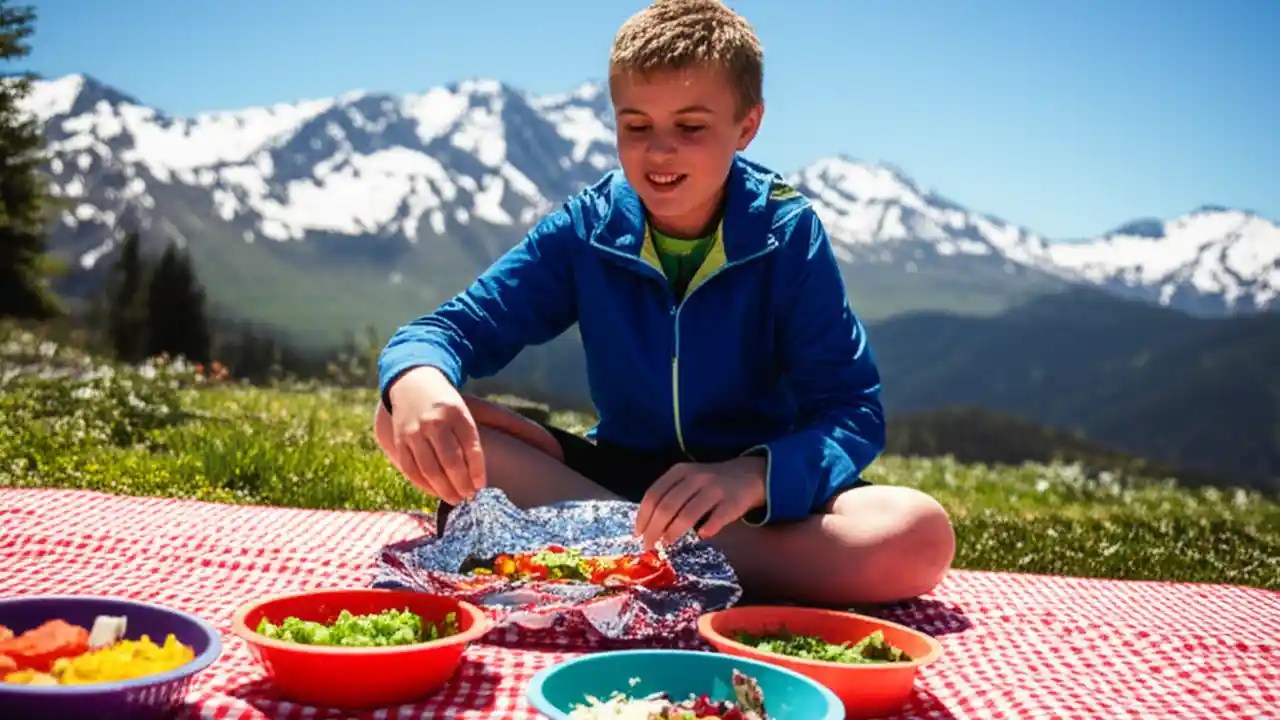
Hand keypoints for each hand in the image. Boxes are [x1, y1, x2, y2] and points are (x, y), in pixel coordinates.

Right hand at [386, 366, 485, 504]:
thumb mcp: (464, 413)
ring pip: (430, 470)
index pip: (471, 447)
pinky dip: (424, 486)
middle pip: (450, 461)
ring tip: (456, 499)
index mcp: (455, 413)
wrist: (412, 385)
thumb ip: (471, 441)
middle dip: (462, 484)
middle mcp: (433, 422)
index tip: (481, 485)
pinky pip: (411, 470)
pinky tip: (436, 492)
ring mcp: (413, 432)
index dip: (477, 470)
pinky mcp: (399, 441)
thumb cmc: (445, 406)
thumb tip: (477, 478)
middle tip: (469, 496)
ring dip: (444, 490)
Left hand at [634, 456, 766, 549]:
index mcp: (680, 471)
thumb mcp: (686, 480)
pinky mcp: (733, 502)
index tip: (638, 534)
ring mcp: (715, 489)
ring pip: (688, 514)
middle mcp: (696, 478)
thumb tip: (646, 527)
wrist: (747, 476)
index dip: (643, 517)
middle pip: (667, 507)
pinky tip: (700, 537)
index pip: (653, 495)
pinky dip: (705, 530)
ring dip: (673, 533)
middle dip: (654, 530)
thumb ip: (668, 496)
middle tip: (649, 546)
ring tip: (666, 544)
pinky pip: (715, 520)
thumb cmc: (708, 484)